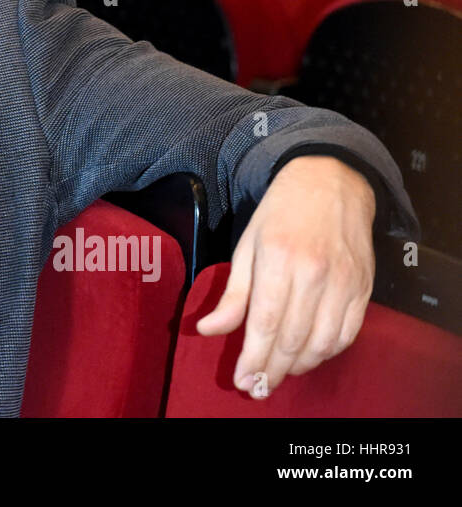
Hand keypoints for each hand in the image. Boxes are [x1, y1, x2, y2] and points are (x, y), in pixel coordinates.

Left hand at [195, 155, 377, 397]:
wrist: (330, 182)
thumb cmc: (280, 213)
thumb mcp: (246, 245)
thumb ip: (232, 293)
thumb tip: (207, 330)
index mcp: (279, 258)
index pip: (267, 322)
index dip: (254, 357)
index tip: (242, 380)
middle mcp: (315, 273)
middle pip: (294, 338)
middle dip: (273, 369)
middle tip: (257, 387)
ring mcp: (344, 282)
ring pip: (323, 342)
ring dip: (300, 366)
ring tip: (279, 373)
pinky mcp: (363, 288)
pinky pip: (347, 333)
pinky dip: (327, 352)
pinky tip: (308, 356)